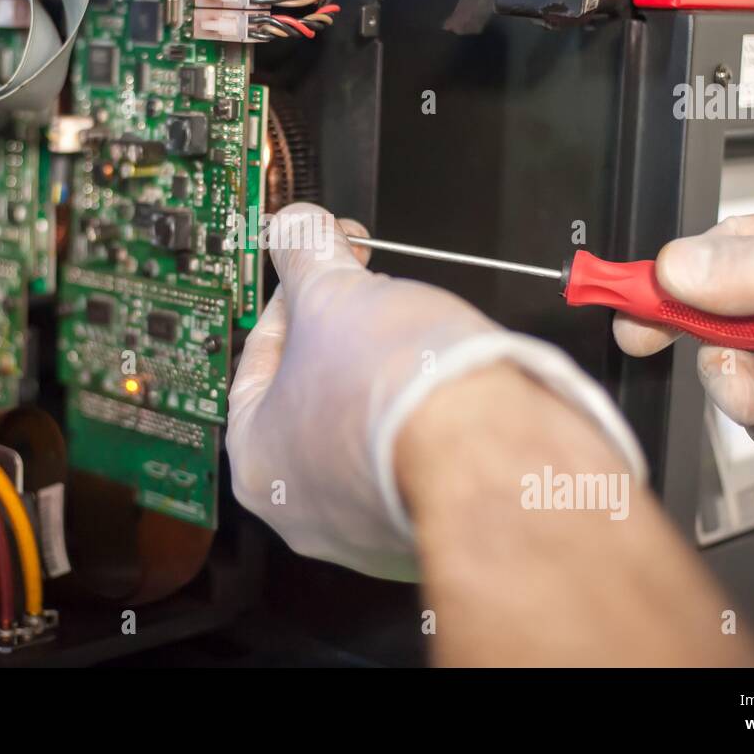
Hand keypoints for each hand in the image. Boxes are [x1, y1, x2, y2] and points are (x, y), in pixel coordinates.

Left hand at [226, 203, 644, 579]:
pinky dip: (423, 415)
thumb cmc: (402, 393)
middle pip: (312, 396)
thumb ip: (304, 250)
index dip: (295, 297)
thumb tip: (297, 228)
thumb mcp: (333, 289)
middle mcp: (304, 509)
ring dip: (385, 373)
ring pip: (365, 427)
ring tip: (415, 332)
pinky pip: (414, 455)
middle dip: (342, 334)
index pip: (259, 358)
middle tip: (368, 293)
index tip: (319, 269)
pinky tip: (442, 381)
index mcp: (257, 461)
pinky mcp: (430, 523)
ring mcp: (369, 526)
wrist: (496, 449)